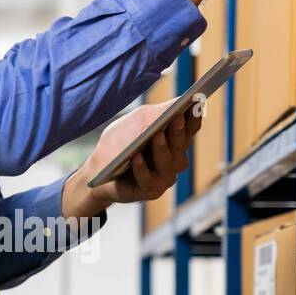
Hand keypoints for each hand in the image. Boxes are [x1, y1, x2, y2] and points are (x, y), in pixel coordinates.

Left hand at [64, 100, 200, 215]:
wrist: (98, 169)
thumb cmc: (120, 142)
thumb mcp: (135, 122)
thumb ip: (154, 115)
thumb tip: (175, 104)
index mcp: (173, 142)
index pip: (188, 130)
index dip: (193, 118)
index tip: (196, 104)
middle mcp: (174, 160)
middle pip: (180, 146)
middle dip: (178, 131)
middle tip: (177, 117)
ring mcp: (164, 177)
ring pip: (167, 164)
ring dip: (162, 149)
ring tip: (157, 136)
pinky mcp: (150, 190)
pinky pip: (147, 179)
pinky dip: (141, 168)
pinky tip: (136, 157)